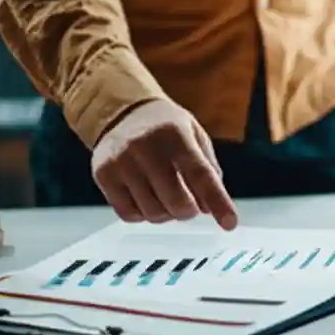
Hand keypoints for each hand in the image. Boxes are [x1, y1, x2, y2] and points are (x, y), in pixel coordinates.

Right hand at [92, 99, 237, 229]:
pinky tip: (145, 197)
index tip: (230, 223)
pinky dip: (143, 214)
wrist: (121, 111)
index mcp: (175, 134)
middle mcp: (146, 146)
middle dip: (188, 211)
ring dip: (165, 214)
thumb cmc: (165, 128)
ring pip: (152, 212)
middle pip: (176, 201)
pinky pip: (128, 214)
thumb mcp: (194, 135)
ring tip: (165, 197)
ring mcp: (122, 161)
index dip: (218, 201)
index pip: (201, 174)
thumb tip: (210, 209)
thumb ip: (208, 170)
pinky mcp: (104, 174)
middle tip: (188, 206)